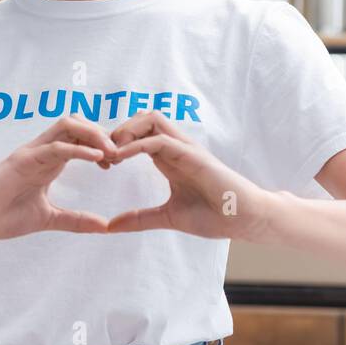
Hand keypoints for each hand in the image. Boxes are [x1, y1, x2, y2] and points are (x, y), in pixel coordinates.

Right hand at [0, 115, 118, 240]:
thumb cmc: (2, 217)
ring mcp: (32, 153)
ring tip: (112, 152)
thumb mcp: (48, 219)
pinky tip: (98, 157)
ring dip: (94, 134)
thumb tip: (104, 226)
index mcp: (47, 161)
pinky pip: (56, 147)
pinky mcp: (23, 160)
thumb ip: (75, 220)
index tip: (117, 161)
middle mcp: (41, 151)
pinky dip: (79, 149)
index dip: (101, 144)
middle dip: (102, 133)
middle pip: (76, 123)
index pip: (78, 137)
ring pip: (67, 126)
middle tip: (120, 153)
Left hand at [104, 112, 272, 238]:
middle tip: (102, 154)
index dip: (116, 142)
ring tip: (110, 153)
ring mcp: (185, 148)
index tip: (102, 163)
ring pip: (150, 119)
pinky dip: (136, 145)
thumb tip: (110, 226)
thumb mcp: (166, 217)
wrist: (243, 219)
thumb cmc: (213, 216)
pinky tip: (120, 157)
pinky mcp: (193, 155)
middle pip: (142, 118)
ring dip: (126, 131)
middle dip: (117, 130)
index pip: (139, 133)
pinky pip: (160, 139)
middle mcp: (176, 147)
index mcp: (168, 158)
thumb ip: (139, 219)